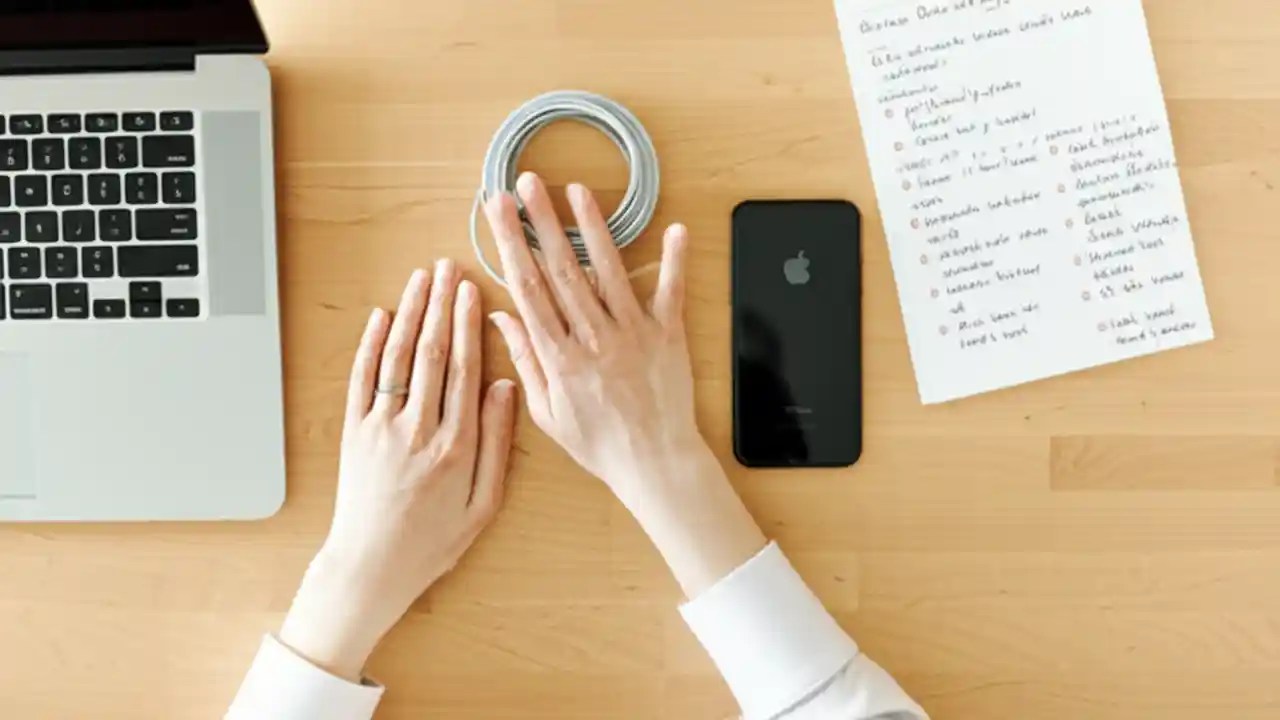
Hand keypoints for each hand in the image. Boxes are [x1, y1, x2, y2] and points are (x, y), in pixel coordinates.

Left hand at [281, 261, 517, 680]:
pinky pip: (362, 378)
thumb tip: (505, 387)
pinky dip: (370, 344)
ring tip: (420, 278)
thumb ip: (498, 443)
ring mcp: (380, 427)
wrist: (372, 565)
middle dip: (440, 305)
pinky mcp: (353, 432)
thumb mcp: (485, 502)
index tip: (473, 292)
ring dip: (410, 312)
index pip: (465, 369)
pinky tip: (382, 315)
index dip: (469, 325)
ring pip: (397, 356)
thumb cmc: (434, 541)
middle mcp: (417, 429)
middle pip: (432, 352)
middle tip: (448, 267)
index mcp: (456, 445)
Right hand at [483, 173, 765, 598]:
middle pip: (561, 270)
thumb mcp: (546, 412)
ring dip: (591, 228)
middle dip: (540, 222)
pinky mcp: (666, 335)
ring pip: (608, 271)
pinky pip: (670, 292)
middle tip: (525, 184)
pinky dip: (673, 260)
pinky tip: (673, 227)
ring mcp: (632, 333)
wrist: (653, 463)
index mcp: (559, 356)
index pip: (528, 288)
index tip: (497, 213)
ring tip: (576, 190)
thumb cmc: (598, 443)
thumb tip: (499, 315)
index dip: (510, 245)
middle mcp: (593, 338)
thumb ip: (524, 360)